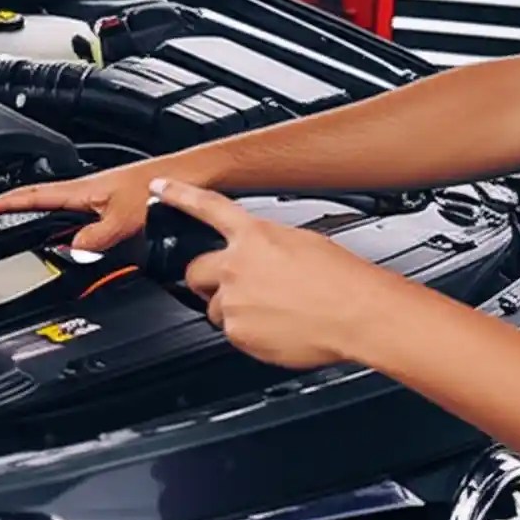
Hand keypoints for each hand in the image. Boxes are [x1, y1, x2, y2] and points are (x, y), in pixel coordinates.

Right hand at [0, 155, 217, 250]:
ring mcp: (100, 200)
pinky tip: (82, 245)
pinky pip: (85, 223)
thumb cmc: (159, 189)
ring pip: (64, 215)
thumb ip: (96, 237)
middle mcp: (88, 194)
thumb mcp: (125, 219)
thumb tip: (73, 250)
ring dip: (49, 224)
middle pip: (42, 202)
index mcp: (82, 191)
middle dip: (17, 208)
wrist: (189, 179)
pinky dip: (76, 233)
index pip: (33, 197)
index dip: (5, 203)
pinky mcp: (115, 207)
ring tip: (33, 238)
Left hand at [153, 178, 414, 369]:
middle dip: (208, 281)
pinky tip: (279, 327)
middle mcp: (236, 265)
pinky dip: (249, 332)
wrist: (361, 314)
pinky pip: (233, 332)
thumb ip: (265, 246)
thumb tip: (256, 256)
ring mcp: (233, 300)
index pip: (206, 207)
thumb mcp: (301, 242)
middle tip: (237, 288)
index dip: (177, 195)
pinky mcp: (239, 332)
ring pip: (215, 307)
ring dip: (234, 309)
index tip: (158, 186)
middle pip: (196, 271)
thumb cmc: (343, 279)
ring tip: (274, 311)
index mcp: (254, 235)